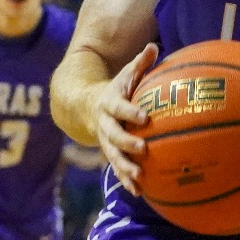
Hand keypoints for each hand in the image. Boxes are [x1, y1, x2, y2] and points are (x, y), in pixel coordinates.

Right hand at [91, 44, 158, 194]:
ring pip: (114, 156)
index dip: (130, 111)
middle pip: (114, 134)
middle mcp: (105, 124)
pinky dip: (126, 180)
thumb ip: (139, 63)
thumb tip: (154, 47)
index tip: (145, 116)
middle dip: (127, 142)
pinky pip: (117, 168)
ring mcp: (106, 141)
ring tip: (139, 177)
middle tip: (144, 148)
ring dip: (125, 167)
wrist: (85, 107)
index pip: (120, 107)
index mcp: (110, 103)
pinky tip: (139, 192)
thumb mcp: (125, 74)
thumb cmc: (117, 89)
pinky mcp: (110, 153)